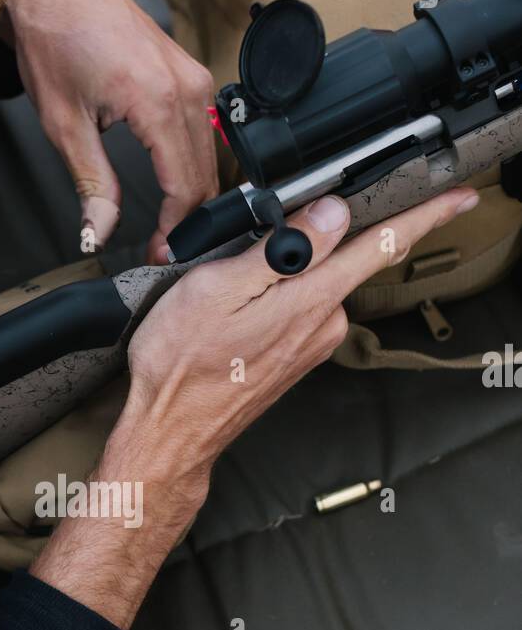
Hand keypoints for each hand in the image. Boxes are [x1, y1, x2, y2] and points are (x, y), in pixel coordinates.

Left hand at [2, 0, 217, 262]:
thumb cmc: (54, 44)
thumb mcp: (65, 127)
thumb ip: (93, 185)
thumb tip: (101, 232)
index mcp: (159, 100)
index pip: (185, 186)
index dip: (175, 231)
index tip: (160, 255)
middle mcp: (187, 87)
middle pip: (204, 176)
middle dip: (187, 221)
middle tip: (163, 252)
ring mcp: (193, 77)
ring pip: (209, 158)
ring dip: (193, 197)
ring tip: (169, 228)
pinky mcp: (189, 73)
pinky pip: (203, 132)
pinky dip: (192, 167)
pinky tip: (174, 190)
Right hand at [120, 187, 480, 496]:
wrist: (169, 433)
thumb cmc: (181, 367)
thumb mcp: (219, 287)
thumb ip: (282, 248)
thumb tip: (331, 213)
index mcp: (311, 301)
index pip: (382, 247)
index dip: (426, 215)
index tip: (460, 196)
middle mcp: (323, 325)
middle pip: (342, 258)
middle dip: (311, 240)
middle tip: (252, 246)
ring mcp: (311, 345)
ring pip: (315, 284)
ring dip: (282, 274)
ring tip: (227, 287)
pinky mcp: (295, 358)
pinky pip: (299, 309)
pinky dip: (275, 298)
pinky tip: (236, 311)